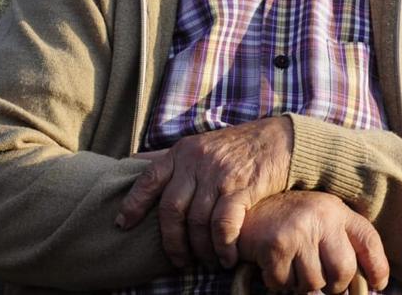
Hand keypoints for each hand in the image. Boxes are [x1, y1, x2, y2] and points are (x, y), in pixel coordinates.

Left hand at [116, 117, 292, 268]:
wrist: (278, 139)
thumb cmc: (236, 148)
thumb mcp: (201, 145)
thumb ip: (175, 160)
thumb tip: (138, 164)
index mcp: (182, 152)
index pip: (149, 178)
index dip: (133, 204)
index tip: (122, 224)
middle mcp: (196, 162)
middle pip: (171, 209)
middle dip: (172, 241)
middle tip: (178, 260)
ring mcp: (219, 175)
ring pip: (197, 222)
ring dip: (200, 249)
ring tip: (206, 262)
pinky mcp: (242, 188)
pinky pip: (224, 225)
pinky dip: (222, 246)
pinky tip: (226, 256)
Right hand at [237, 191, 388, 293]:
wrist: (245, 207)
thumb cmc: (289, 220)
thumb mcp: (320, 221)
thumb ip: (342, 242)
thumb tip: (372, 285)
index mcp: (336, 210)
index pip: (368, 241)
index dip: (378, 268)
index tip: (378, 285)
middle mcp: (321, 217)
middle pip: (344, 271)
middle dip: (332, 285)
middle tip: (319, 280)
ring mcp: (298, 230)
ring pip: (313, 283)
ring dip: (301, 284)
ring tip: (291, 266)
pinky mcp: (275, 246)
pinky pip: (285, 283)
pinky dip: (278, 282)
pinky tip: (273, 264)